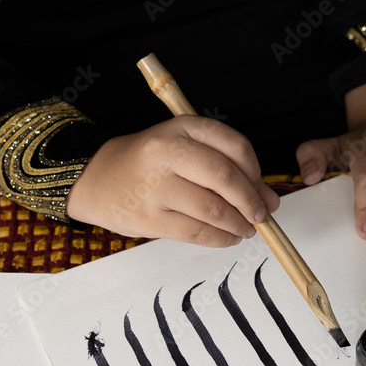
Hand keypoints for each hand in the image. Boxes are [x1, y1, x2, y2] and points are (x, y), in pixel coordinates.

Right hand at [67, 116, 279, 247]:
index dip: (256, 173)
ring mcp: (155, 186)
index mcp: (181, 127)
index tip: (261, 189)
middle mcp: (167, 152)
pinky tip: (226, 237)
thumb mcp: (183, 146)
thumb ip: (225, 166)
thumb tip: (268, 198)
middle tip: (260, 215)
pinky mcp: (148, 218)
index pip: (235, 146)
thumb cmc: (147, 163)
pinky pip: (195, 233)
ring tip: (245, 229)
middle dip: (251, 202)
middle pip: (225, 178)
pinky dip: (219, 239)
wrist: (97, 179)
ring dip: (237, 224)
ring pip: (213, 210)